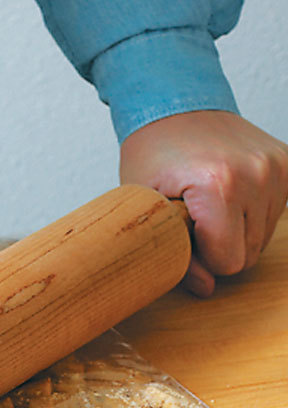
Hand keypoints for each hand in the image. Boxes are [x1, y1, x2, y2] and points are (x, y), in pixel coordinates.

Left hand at [120, 111, 287, 296]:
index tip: (183, 236)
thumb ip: (175, 255)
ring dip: (234, 232)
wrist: (174, 103)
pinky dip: (249, 214)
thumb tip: (207, 289)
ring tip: (207, 204)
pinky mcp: (287, 163)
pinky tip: (226, 195)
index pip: (228, 263)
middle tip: (192, 219)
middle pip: (247, 254)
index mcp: (220, 185)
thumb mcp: (147, 210)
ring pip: (262, 238)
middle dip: (218, 248)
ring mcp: (277, 166)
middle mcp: (257, 173)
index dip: (202, 259)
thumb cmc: (153, 155)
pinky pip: (273, 215)